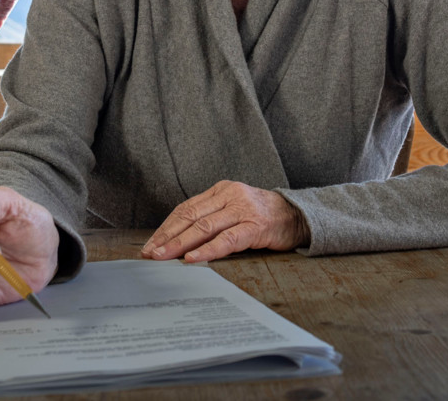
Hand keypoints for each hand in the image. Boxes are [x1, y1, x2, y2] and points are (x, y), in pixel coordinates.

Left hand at [141, 181, 310, 263]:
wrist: (298, 215)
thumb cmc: (262, 216)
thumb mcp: (233, 208)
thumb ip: (211, 217)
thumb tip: (178, 239)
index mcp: (220, 190)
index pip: (186, 208)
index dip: (166, 227)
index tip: (150, 244)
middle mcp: (229, 195)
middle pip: (191, 216)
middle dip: (167, 236)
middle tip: (150, 253)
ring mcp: (243, 209)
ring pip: (204, 227)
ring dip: (180, 244)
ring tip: (164, 257)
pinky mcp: (256, 226)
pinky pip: (227, 239)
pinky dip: (207, 250)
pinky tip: (193, 258)